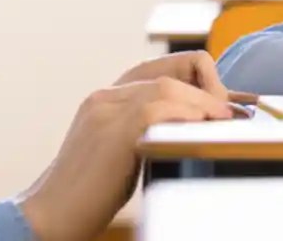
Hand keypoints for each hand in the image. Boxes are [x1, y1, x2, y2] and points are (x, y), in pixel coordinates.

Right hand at [18, 53, 238, 240]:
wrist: (51, 214)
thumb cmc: (89, 192)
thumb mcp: (121, 152)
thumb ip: (147, 131)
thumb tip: (193, 128)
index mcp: (107, 98)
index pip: (159, 69)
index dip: (196, 79)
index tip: (221, 102)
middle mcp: (105, 97)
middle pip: (168, 73)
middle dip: (207, 88)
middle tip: (231, 112)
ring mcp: (106, 110)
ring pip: (166, 87)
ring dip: (203, 100)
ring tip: (225, 119)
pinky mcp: (112, 131)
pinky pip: (157, 109)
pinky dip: (187, 114)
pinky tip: (204, 127)